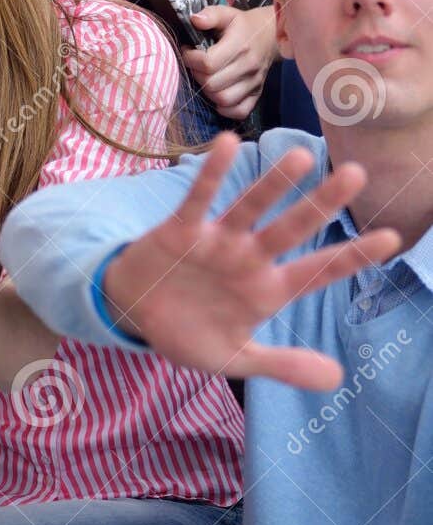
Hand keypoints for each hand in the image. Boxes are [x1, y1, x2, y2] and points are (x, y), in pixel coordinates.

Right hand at [101, 133, 401, 388]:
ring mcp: (216, 241)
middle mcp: (248, 258)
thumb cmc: (188, 332)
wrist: (132, 315)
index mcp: (266, 291)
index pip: (317, 271)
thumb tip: (337, 379)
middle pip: (292, 228)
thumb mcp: (236, 359)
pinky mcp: (181, 230)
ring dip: (274, 184)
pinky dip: (210, 175)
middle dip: (322, 203)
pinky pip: (198, 200)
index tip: (392, 238)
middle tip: (356, 174)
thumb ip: (283, 365)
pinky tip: (226, 144)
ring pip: (250, 207)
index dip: (352, 256)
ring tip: (301, 156)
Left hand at [183, 5, 278, 120]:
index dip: (191, 59)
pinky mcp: (257, 93)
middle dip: (196, 75)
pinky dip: (225, 109)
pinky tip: (217, 95)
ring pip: (223, 99)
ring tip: (205, 78)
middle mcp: (248, 66)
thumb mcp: (227, 14)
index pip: (208, 63)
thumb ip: (210, 15)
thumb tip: (195, 19)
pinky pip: (240, 111)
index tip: (188, 51)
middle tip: (195, 65)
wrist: (269, 36)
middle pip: (212, 84)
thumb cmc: (243, 26)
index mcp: (240, 45)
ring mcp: (254, 82)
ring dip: (208, 92)